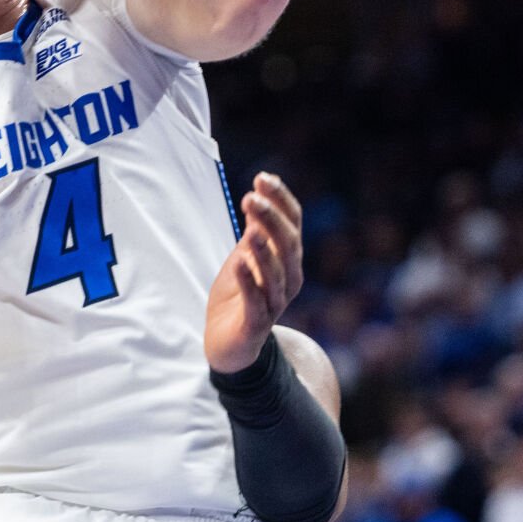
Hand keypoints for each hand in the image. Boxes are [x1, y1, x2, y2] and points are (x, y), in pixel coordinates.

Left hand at [205, 172, 305, 374]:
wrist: (229, 344)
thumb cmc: (240, 295)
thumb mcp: (246, 255)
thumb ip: (256, 228)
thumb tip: (259, 192)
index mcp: (289, 259)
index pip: (293, 223)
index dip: (281, 200)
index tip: (262, 178)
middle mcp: (289, 279)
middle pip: (288, 245)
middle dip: (272, 219)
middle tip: (251, 198)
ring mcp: (275, 303)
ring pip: (275, 274)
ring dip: (263, 250)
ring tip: (250, 229)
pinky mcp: (256, 324)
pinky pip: (256, 302)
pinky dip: (248, 282)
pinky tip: (238, 263)